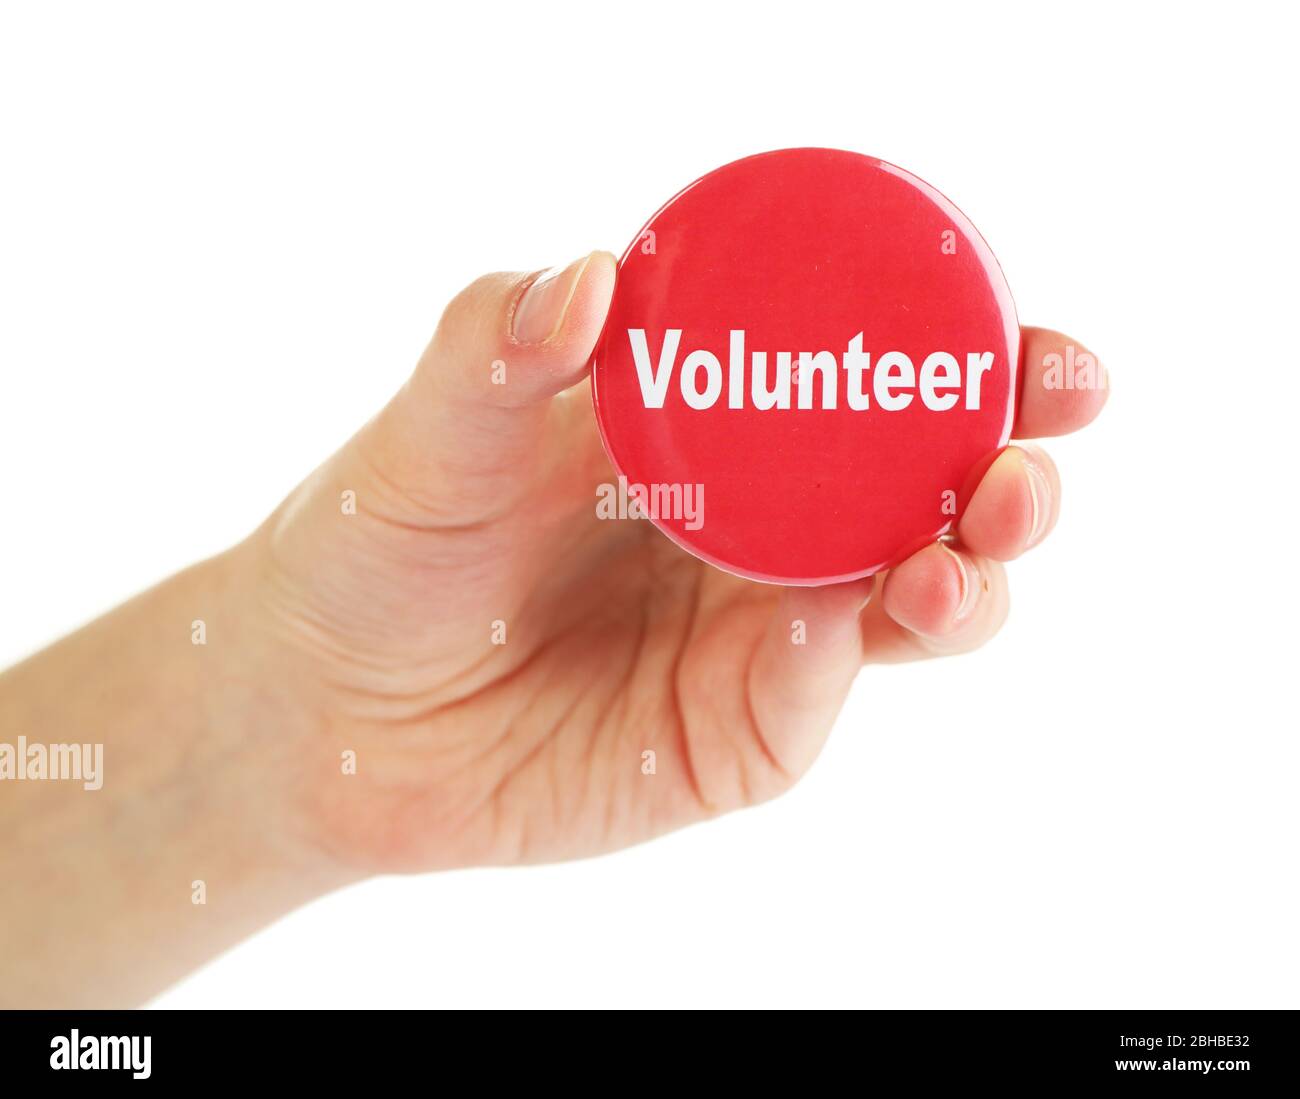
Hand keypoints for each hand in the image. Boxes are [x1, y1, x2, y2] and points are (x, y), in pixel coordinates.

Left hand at [239, 251, 1107, 873]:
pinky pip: (811, 700)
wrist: (322, 705)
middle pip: (924, 500)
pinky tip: (820, 634)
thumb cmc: (380, 543)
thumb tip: (593, 273)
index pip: (873, 385)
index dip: (972, 361)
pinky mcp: (731, 738)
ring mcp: (755, 641)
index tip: (1040, 346)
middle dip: (1003, 479)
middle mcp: (760, 532)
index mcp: (717, 433)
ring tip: (952, 559)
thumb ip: (500, 343)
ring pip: (905, 609)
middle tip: (1020, 466)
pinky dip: (831, 663)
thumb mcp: (434, 428)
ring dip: (961, 582)